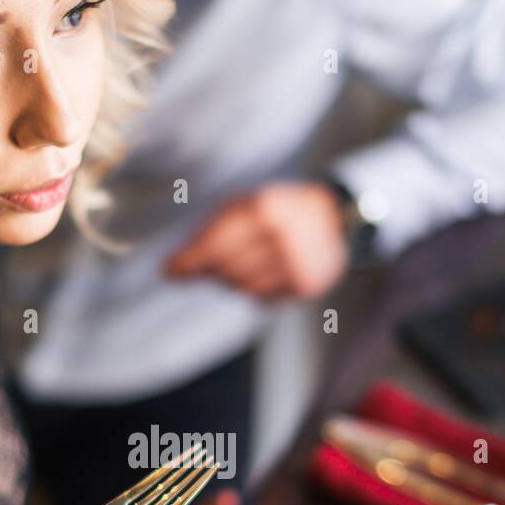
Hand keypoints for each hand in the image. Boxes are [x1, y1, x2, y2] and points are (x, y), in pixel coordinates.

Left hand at [165, 181, 347, 298]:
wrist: (335, 218)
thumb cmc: (277, 210)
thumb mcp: (243, 205)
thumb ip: (206, 233)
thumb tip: (170, 270)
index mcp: (264, 209)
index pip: (215, 244)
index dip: (189, 260)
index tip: (169, 271)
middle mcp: (282, 237)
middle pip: (225, 269)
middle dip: (215, 266)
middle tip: (221, 255)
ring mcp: (297, 263)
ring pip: (242, 288)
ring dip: (235, 278)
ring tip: (250, 257)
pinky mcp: (306, 285)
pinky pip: (262, 298)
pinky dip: (257, 287)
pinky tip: (269, 269)